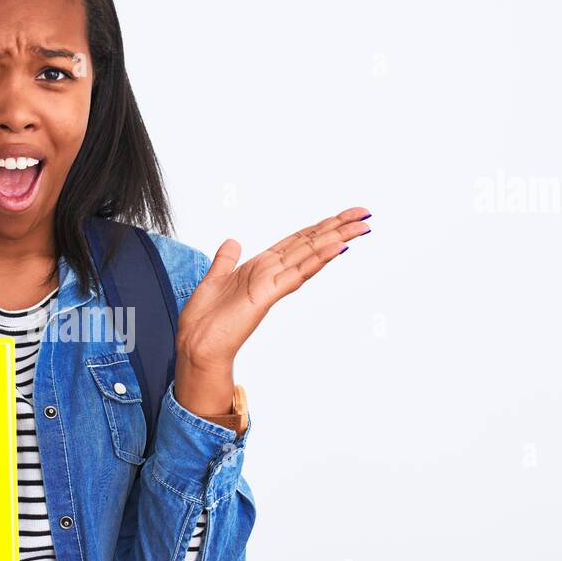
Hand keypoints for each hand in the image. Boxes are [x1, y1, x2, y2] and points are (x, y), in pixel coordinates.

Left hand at [176, 207, 372, 371]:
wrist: (197, 345)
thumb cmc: (205, 320)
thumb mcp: (215, 279)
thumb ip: (226, 260)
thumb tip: (232, 242)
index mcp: (260, 267)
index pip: (297, 241)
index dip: (320, 226)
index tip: (343, 215)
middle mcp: (270, 273)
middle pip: (310, 244)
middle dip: (337, 228)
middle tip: (364, 215)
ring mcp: (271, 284)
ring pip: (309, 256)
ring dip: (335, 239)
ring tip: (360, 227)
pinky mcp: (267, 295)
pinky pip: (296, 274)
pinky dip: (316, 260)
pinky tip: (336, 248)